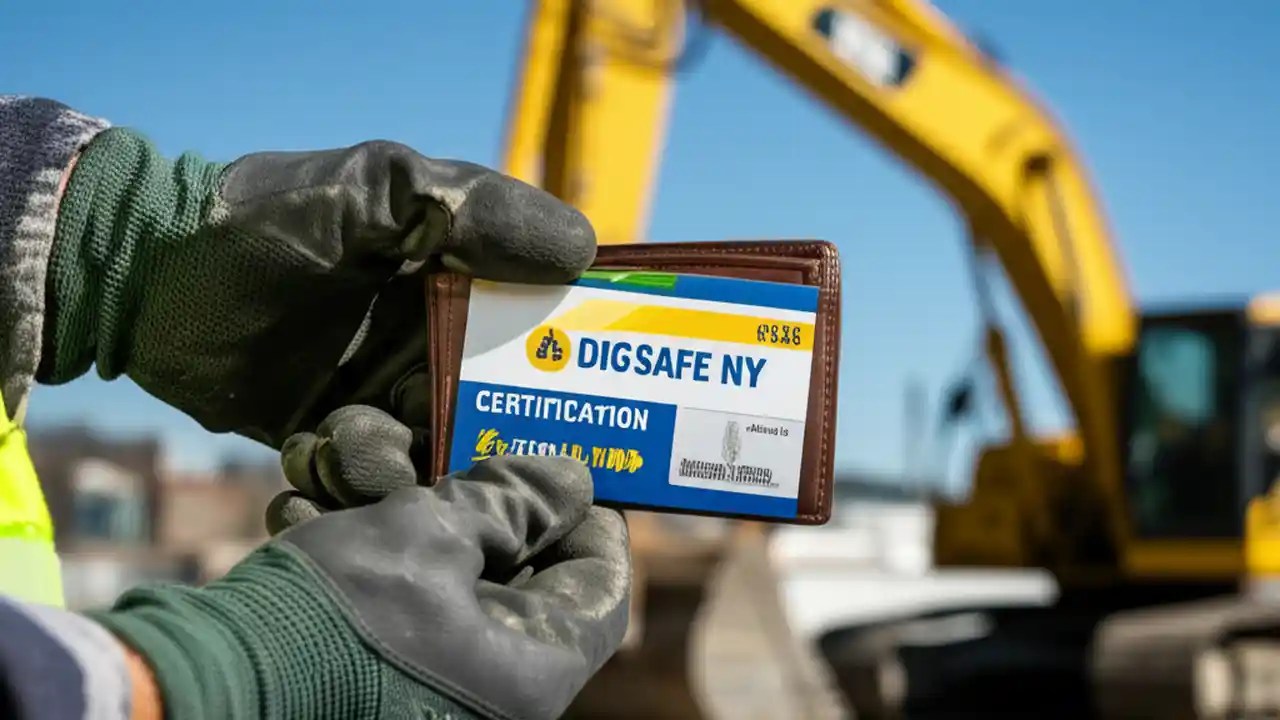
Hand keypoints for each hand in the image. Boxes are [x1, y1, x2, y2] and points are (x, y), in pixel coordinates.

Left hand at [43, 129, 595, 446]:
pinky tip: (313, 455)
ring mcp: (389, 399)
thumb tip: (583, 249)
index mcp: (467, 288)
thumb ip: (472, 209)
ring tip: (351, 434)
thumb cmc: (267, 218)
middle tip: (477, 465)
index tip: (593, 421)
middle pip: (508, 418)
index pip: (550, 337)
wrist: (149, 276)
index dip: (579, 380)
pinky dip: (355, 486)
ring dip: (412, 470)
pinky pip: (374, 485)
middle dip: (503, 454)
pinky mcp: (339, 441)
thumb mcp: (375, 189)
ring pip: (441, 463)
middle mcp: (441, 348)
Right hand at [94, 406, 629, 719]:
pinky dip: (361, 550)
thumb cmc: (328, 616)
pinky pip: (391, 600)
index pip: (599, 588)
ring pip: (441, 575)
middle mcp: (488, 688)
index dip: (590, 520)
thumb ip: (509, 504)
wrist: (201, 682)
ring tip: (350, 466)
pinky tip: (311, 505)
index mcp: (529, 671)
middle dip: (473, 499)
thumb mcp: (428, 537)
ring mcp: (428, 682)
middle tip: (448, 450)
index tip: (566, 468)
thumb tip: (572, 480)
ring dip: (400, 511)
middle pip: (516, 573)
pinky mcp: (373, 671)